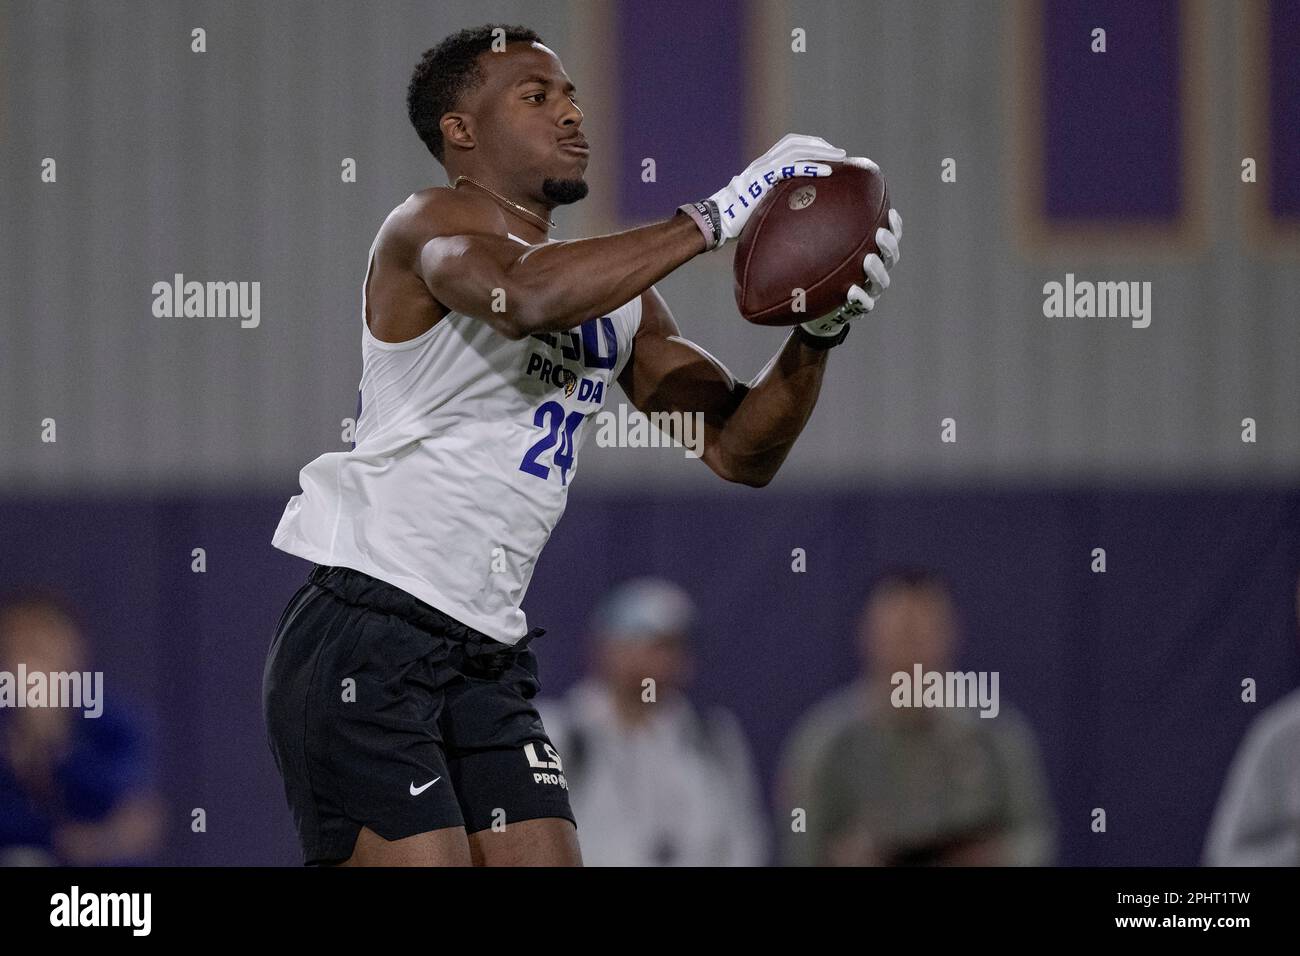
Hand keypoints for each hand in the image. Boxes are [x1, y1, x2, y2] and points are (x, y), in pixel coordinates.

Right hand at [680, 133, 845, 248]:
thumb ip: (774, 200)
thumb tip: (791, 212)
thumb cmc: (735, 219)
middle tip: (840, 153)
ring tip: (839, 158)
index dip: (809, 145)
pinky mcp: (762, 180)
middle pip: (794, 142)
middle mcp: (762, 163)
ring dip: (820, 152)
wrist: (717, 221)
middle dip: (819, 144)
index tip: (827, 152)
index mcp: (762, 166)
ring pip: (795, 150)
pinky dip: (811, 167)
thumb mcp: (759, 205)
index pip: (788, 145)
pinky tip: (827, 172)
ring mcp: (762, 169)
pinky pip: (790, 168)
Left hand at [801, 199, 901, 337]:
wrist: (810, 310)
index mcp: (868, 254)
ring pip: (881, 282)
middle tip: (880, 234)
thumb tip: (812, 187)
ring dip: (877, 271)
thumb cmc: (816, 271)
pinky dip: (861, 298)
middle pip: (890, 258)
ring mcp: (867, 292)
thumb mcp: (817, 246)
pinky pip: (863, 306)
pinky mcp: (855, 311)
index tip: (890, 214)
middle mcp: (872, 273)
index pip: (889, 239)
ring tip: (868, 260)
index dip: (894, 228)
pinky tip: (852, 290)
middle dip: (889, 245)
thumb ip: (820, 221)